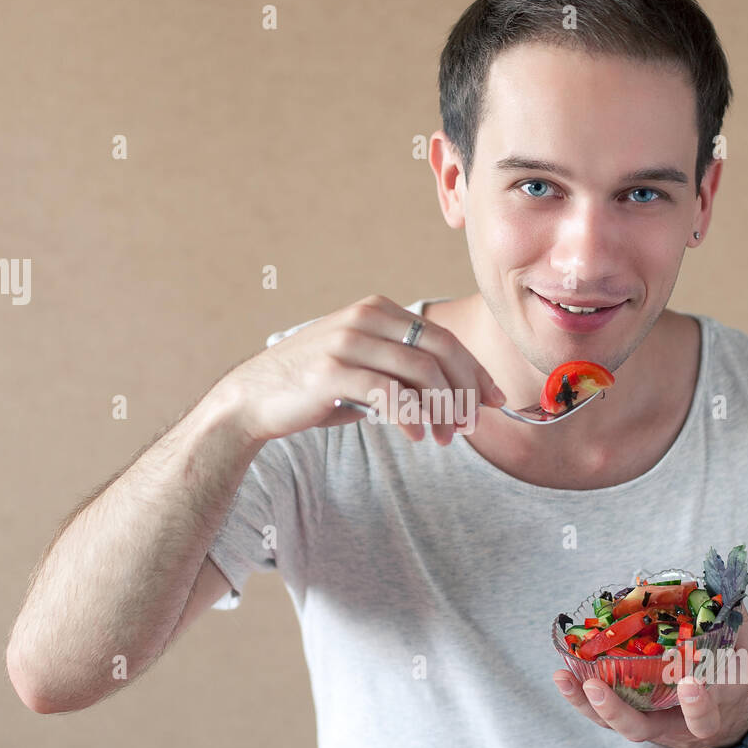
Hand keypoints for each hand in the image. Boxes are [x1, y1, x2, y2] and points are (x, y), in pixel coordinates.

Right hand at [221, 294, 505, 444]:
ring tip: (447, 437)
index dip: (474, 370)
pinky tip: (418, 437)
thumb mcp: (364, 370)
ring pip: (420, 373)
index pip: (442, 338)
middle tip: (475, 422)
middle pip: (439, 351)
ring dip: (443, 410)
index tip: (494, 398)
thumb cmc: (314, 389)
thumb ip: (403, 373)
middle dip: (466, 389)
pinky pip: (389, 395)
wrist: (253, 398)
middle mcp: (365, 318)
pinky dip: (412, 419)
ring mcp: (348, 342)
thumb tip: (459, 396)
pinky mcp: (333, 371)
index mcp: (377, 310)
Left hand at [553, 604, 747, 747]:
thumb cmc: (732, 679)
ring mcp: (647, 722)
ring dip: (585, 703)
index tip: (690, 683)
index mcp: (709, 712)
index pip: (702, 716)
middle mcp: (671, 725)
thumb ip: (738, 626)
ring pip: (611, 723)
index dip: (696, 705)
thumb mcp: (746, 655)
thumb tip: (728, 593)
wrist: (726, 720)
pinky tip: (562, 675)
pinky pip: (601, 712)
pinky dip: (580, 696)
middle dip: (616, 710)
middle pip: (638, 729)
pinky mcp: (629, 715)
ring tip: (562, 678)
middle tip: (595, 686)